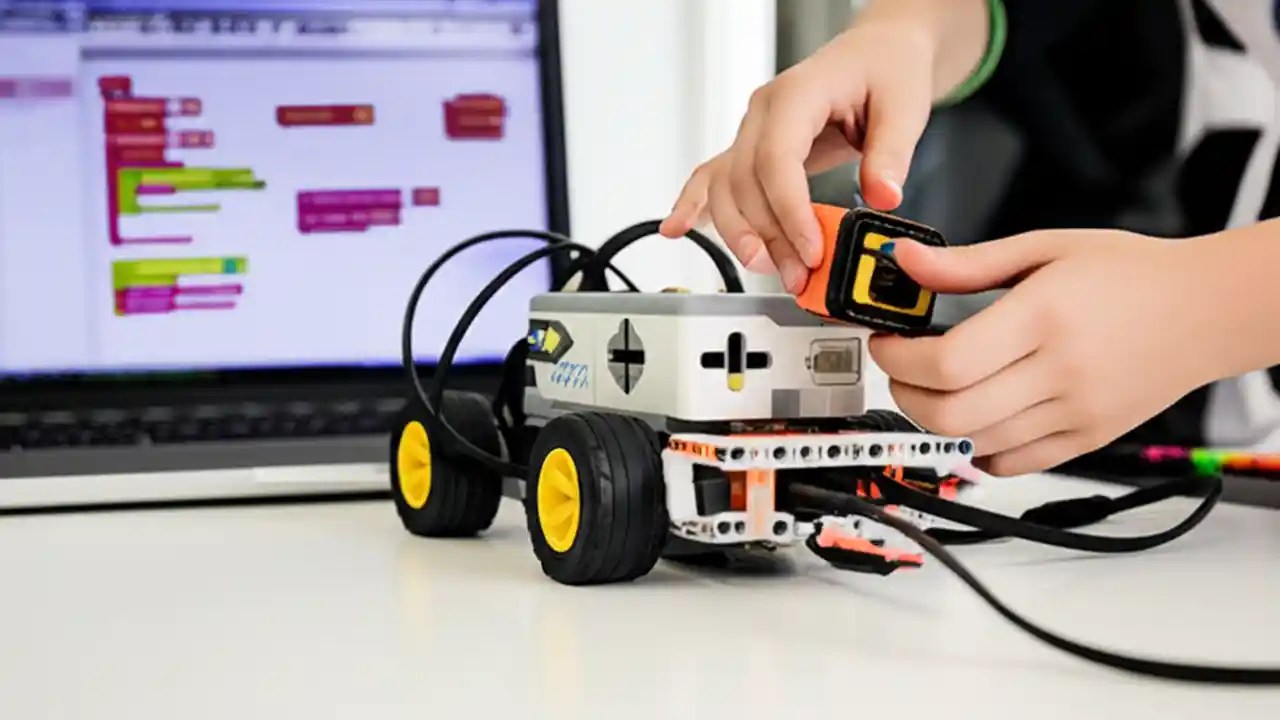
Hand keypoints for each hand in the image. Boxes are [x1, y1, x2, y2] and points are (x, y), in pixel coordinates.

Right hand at [658, 21, 935, 292]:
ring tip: (771, 268)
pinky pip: (712, 176)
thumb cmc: (885, 70)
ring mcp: (752, 131)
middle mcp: (764, 113)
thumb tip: (882, 197)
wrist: (876, 54)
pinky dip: (693, 204)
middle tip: (799, 273)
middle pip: (746, 183)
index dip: (789, 212)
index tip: (811, 250)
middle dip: (769, 236)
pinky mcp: (752, 149)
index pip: (775, 160)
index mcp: (797, 94)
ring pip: (726, 190)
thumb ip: (891, 154)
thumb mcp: (905, 106)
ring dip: (743, 235)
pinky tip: (677, 228)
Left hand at [869, 229, 1216, 475]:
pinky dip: (977, 448)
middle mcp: (1060, 372)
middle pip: (951, 414)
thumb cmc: (1129, 274)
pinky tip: (974, 416)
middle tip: (899, 370)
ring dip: (935, 421)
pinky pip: (1012, 464)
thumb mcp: (1044, 248)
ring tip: (933, 389)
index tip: (886, 343)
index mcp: (1044, 317)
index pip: (947, 362)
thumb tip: (905, 262)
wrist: (1206, 310)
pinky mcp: (1086, 439)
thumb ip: (966, 264)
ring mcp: (1075, 412)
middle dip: (903, 396)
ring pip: (975, 443)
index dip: (898, 359)